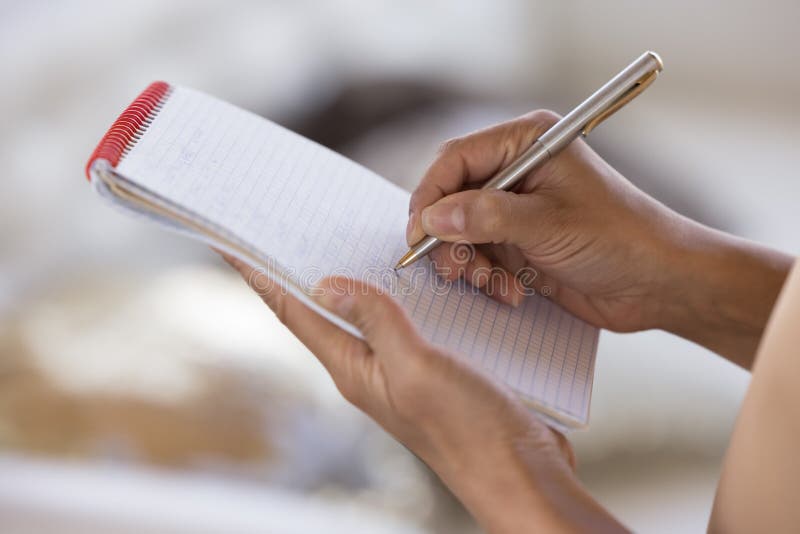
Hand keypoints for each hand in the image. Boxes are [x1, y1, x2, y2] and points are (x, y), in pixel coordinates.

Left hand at [221, 254, 624, 532]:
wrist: (520, 472)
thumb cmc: (469, 431)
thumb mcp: (416, 369)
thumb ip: (376, 322)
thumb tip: (327, 283)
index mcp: (355, 368)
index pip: (294, 311)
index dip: (261, 275)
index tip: (232, 242)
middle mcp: (371, 366)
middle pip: (324, 307)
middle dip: (300, 266)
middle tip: (285, 223)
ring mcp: (403, 366)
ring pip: (369, 309)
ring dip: (354, 274)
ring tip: (338, 236)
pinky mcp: (436, 365)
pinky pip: (409, 317)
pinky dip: (402, 289)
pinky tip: (412, 271)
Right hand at [407, 111, 791, 366]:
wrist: (658, 283)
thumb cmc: (618, 238)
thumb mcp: (548, 223)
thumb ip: (485, 216)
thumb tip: (432, 218)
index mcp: (527, 143)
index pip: (456, 159)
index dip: (430, 196)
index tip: (418, 234)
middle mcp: (518, 171)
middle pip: (452, 198)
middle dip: (448, 237)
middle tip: (453, 269)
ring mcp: (517, 209)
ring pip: (461, 232)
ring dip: (468, 263)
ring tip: (489, 283)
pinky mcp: (520, 242)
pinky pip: (481, 257)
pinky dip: (486, 278)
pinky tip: (511, 292)